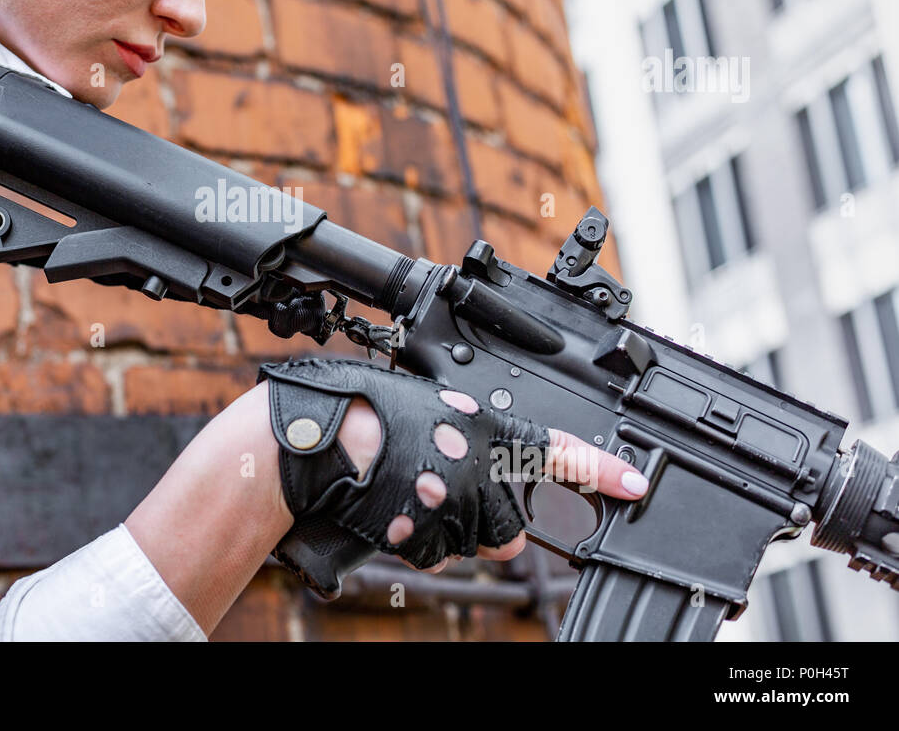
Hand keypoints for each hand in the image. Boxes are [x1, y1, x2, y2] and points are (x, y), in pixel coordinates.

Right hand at [338, 390, 648, 573]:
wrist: (330, 440)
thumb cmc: (377, 412)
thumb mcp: (442, 408)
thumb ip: (482, 438)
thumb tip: (498, 471)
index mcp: (491, 431)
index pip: (563, 453)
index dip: (603, 471)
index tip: (636, 486)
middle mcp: (482, 472)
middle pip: (510, 526)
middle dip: (487, 521)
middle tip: (449, 490)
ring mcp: (458, 509)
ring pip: (476, 545)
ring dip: (452, 533)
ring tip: (415, 494)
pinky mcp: (430, 540)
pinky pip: (439, 558)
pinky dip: (423, 544)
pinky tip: (400, 513)